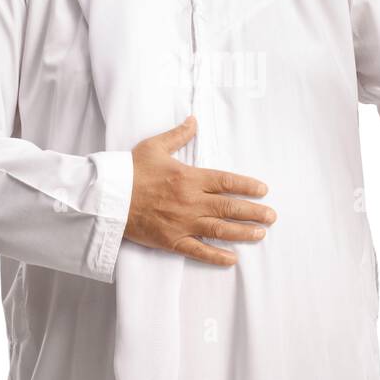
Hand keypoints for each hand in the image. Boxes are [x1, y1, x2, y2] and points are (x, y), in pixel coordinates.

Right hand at [125, 116, 276, 266]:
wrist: (108, 196)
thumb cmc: (131, 170)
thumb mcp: (155, 146)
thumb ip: (178, 135)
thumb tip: (193, 120)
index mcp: (190, 177)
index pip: (227, 182)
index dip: (248, 186)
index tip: (263, 190)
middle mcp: (191, 201)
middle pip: (230, 207)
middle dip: (254, 212)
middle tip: (272, 216)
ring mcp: (183, 222)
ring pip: (220, 229)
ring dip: (243, 233)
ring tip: (260, 234)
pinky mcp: (172, 240)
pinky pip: (198, 251)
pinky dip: (216, 256)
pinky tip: (232, 259)